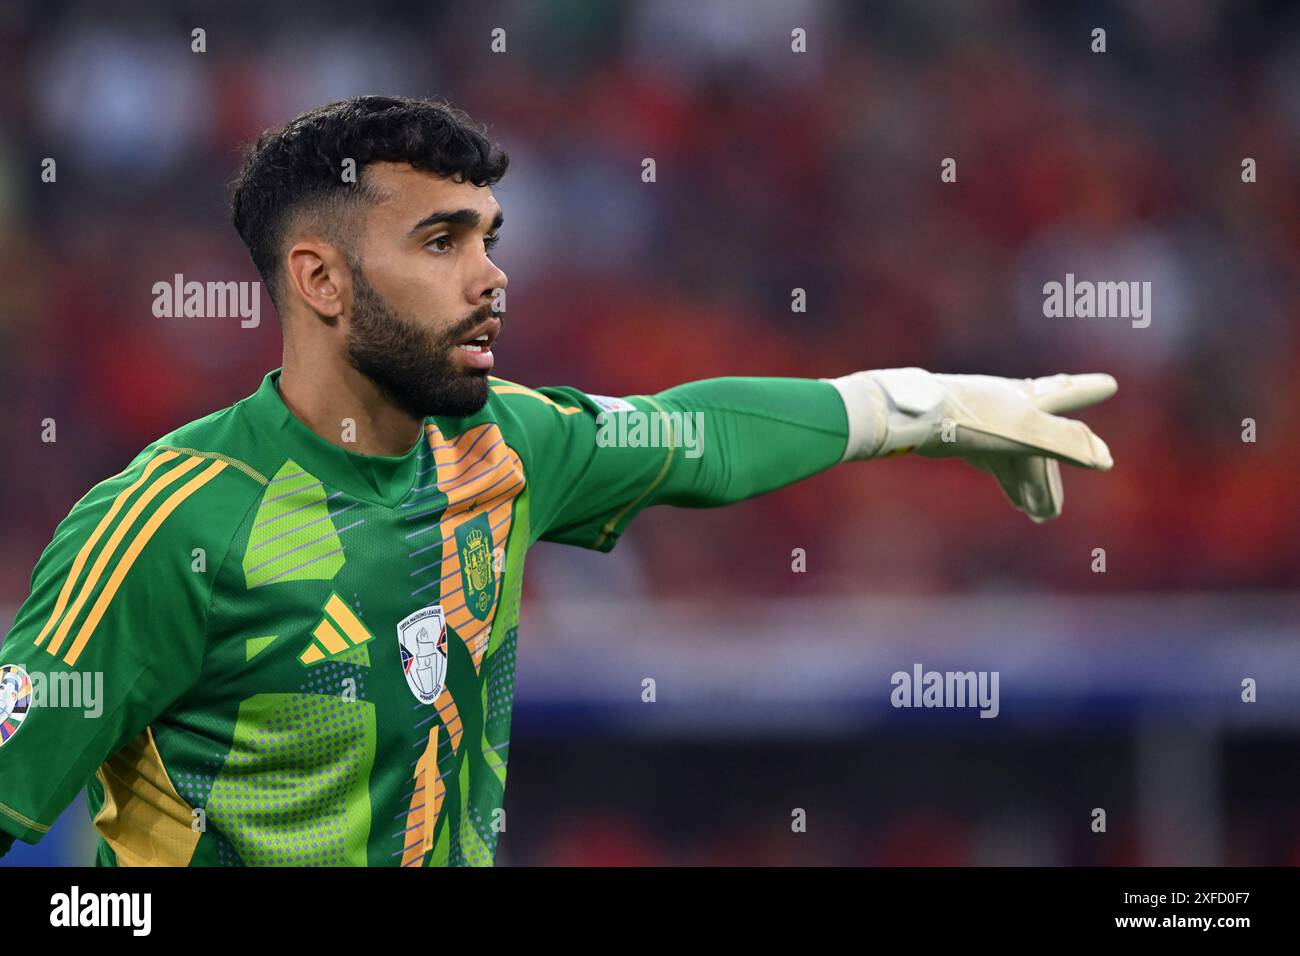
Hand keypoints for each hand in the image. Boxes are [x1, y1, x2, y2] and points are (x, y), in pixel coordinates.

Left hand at [829, 367, 1116, 521]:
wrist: (910, 416)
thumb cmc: (969, 420)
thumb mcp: (1025, 432)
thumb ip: (1066, 443)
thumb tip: (1105, 460)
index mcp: (1027, 399)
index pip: (1065, 391)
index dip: (1086, 390)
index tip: (1109, 384)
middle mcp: (1008, 406)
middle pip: (1043, 443)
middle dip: (1052, 476)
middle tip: (1056, 508)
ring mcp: (983, 422)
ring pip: (1018, 457)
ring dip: (1032, 487)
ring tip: (1041, 515)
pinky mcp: (959, 437)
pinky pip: (994, 462)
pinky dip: (1009, 482)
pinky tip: (1016, 501)